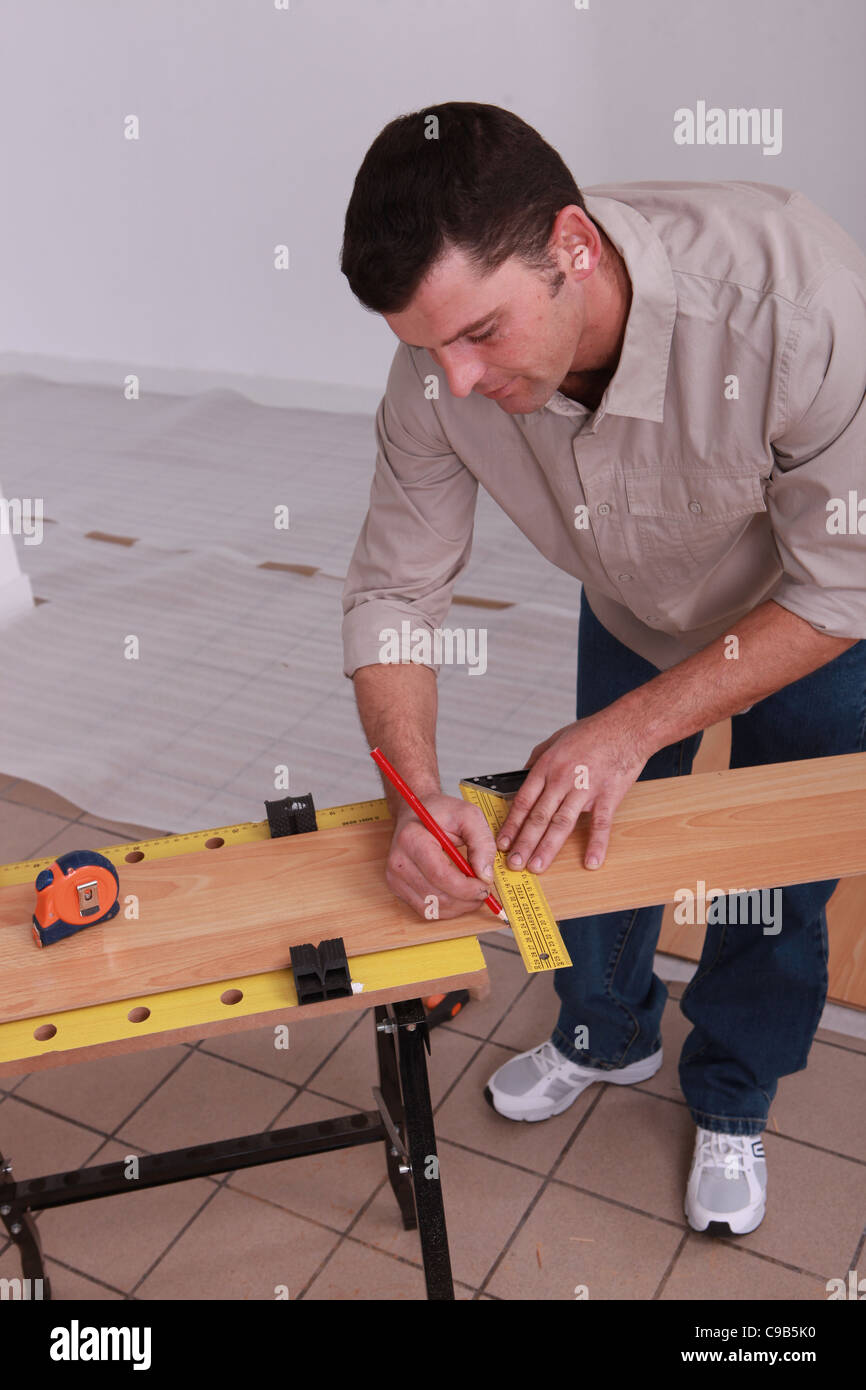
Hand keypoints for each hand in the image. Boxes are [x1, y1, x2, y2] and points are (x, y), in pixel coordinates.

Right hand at [385, 793, 498, 921]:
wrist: (416, 812)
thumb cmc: (440, 812)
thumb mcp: (469, 816)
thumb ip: (482, 842)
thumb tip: (485, 875)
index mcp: (412, 839)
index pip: (440, 875)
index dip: (467, 888)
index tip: (485, 886)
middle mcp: (398, 861)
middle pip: (437, 896)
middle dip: (467, 899)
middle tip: (484, 890)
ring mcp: (395, 877)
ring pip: (433, 908)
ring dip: (459, 906)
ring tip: (472, 892)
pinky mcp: (397, 888)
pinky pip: (426, 910)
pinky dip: (447, 908)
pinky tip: (457, 895)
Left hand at [496, 707, 650, 873]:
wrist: (627, 726)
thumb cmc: (593, 732)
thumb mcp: (555, 739)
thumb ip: (537, 759)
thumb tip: (522, 776)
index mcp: (547, 766)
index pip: (523, 801)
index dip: (511, 825)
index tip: (503, 843)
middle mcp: (562, 779)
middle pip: (538, 817)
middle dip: (524, 843)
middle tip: (515, 864)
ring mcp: (585, 789)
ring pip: (562, 823)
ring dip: (548, 848)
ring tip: (537, 867)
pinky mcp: (608, 796)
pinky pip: (601, 824)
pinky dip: (596, 844)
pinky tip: (591, 862)